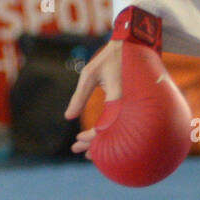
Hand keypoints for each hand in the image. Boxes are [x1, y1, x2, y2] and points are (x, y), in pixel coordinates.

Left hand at [64, 39, 121, 154]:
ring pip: (116, 130)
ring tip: (86, 151)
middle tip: (78, 152)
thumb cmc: (108, 59)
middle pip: (112, 133)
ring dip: (102, 141)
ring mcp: (131, 105)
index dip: (92, 137)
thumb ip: (79, 96)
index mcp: (118, 98)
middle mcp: (128, 105)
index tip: (78, 140)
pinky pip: (120, 122)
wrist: (131, 47)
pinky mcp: (131, 104)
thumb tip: (68, 117)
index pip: (106, 126)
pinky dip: (108, 131)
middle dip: (95, 145)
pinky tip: (98, 137)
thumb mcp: (89, 75)